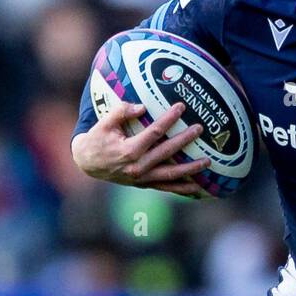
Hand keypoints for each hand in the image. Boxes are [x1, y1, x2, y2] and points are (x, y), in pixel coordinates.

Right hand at [71, 101, 209, 196]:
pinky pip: (166, 187)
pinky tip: (198, 187)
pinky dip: (182, 189)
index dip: (168, 119)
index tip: (181, 107)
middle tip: (199, 129)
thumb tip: (142, 107)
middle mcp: (137, 167)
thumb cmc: (97, 139)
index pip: (154, 132)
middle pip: (166, 153)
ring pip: (170, 175)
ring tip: (208, 161)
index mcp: (128, 150)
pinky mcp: (144, 184)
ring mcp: (141, 178)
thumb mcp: (104, 123)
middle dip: (184, 140)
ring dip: (190, 169)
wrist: (87, 163)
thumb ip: (121, 112)